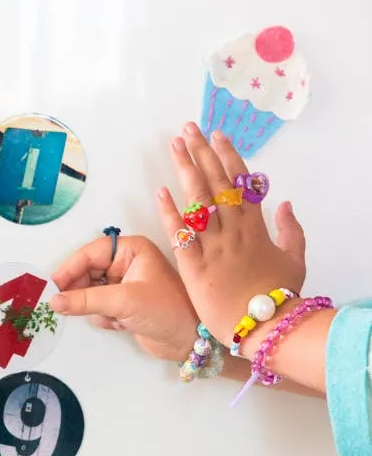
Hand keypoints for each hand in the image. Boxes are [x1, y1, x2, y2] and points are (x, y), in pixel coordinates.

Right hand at [49, 234, 199, 361]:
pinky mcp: (123, 304)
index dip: (71, 267)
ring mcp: (124, 284)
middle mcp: (127, 263)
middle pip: (87, 271)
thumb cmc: (166, 311)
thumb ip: (86, 300)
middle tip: (65, 304)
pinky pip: (97, 306)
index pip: (91, 252)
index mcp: (132, 250)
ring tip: (108, 316)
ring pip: (90, 291)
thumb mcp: (124, 301)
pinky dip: (102, 316)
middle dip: (81, 290)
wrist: (189, 342)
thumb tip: (54, 301)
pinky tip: (118, 324)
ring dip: (94, 306)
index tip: (54, 284)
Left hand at [156, 123, 306, 349]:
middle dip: (202, 153)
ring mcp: (214, 246)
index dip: (228, 157)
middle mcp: (234, 231)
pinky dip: (169, 212)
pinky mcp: (195, 266)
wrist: (266, 326)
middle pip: (216, 183)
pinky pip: (180, 234)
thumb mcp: (295, 260)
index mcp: (256, 228)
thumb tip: (287, 204)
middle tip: (188, 129)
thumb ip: (292, 230)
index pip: (241, 183)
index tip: (217, 135)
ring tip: (174, 146)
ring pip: (198, 200)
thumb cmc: (280, 297)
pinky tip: (160, 191)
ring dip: (185, 170)